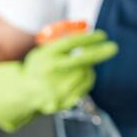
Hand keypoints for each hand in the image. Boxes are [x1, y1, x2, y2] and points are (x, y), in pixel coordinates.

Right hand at [0, 30, 118, 133]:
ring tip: (85, 66)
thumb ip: (62, 45)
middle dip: (100, 52)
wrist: (23, 93)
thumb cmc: (37, 69)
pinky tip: (83, 77)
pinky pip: (84, 88)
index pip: (72, 43)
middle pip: (83, 60)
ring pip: (86, 74)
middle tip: (113, 47)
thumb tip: (88, 36)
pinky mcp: (62, 101)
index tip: (102, 35)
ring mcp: (57, 88)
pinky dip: (87, 80)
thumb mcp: (44, 53)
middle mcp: (51, 72)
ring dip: (90, 68)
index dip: (89, 39)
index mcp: (46, 57)